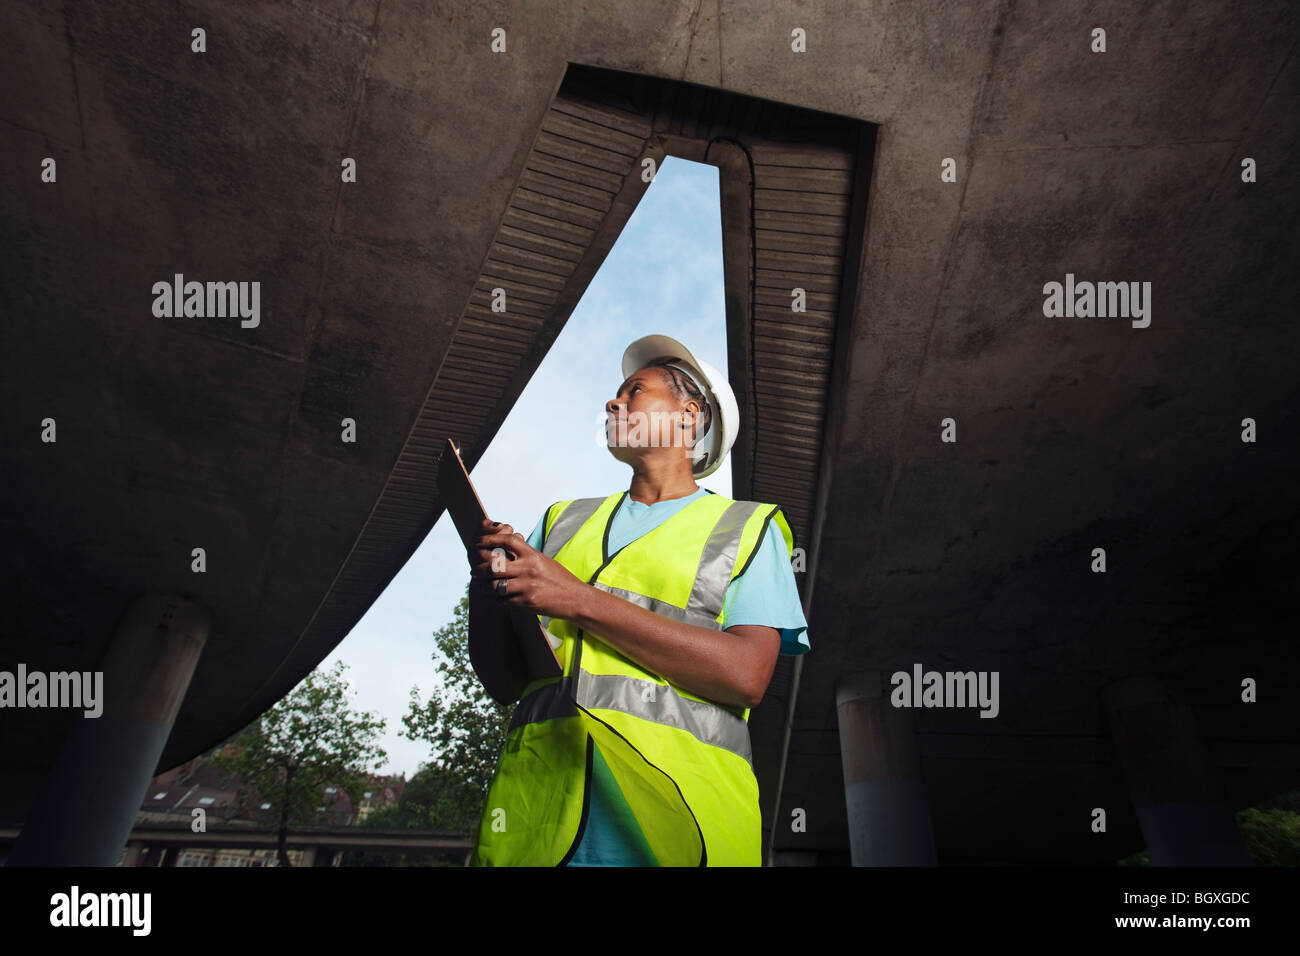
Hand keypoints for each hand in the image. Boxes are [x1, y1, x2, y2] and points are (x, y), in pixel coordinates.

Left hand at [468, 518, 586, 619]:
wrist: (575, 599)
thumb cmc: (558, 578)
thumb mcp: (542, 561)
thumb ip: (524, 554)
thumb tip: (506, 545)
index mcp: (533, 555)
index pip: (507, 541)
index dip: (489, 539)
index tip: (478, 542)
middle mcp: (528, 569)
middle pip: (494, 566)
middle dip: (480, 569)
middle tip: (475, 570)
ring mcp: (526, 587)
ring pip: (495, 586)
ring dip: (485, 587)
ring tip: (481, 585)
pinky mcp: (526, 603)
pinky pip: (503, 601)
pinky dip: (497, 599)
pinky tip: (498, 598)